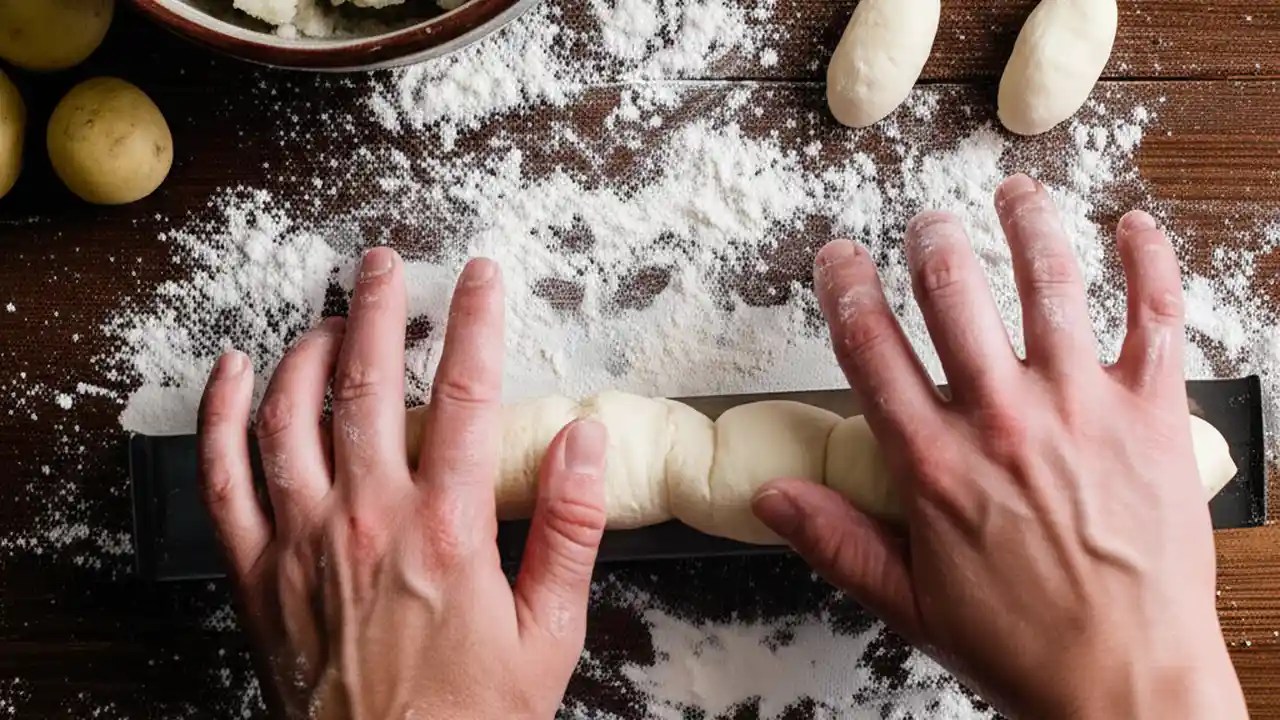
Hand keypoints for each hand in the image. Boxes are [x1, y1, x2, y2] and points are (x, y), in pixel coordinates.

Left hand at [197, 249, 608, 718]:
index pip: (471, 396)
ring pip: (292, 411)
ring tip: (331, 315)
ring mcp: (301, 540)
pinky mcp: (253, 569)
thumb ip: (569, 529)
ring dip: (309, 347)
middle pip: (372, 383)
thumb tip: (586, 443)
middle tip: (384, 265)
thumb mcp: (549, 633)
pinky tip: (232, 370)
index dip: (477, 321)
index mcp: (447, 530)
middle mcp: (368, 519)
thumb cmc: (468, 716)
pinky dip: (220, 411)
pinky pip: (222, 473)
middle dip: (381, 309)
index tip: (479, 277)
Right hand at [753, 174, 1247, 718]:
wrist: (1129, 688)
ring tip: (1014, 193)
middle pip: (954, 293)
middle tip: (928, 222)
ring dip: (1026, 223)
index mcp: (936, 464)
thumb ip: (835, 540)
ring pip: (1049, 283)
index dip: (846, 288)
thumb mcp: (908, 603)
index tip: (839, 258)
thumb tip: (770, 496)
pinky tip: (1130, 226)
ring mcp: (1082, 410)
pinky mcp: (1152, 415)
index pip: (871, 347)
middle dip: (932, 240)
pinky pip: (1156, 316)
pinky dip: (1147, 261)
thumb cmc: (1023, 649)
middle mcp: (1003, 421)